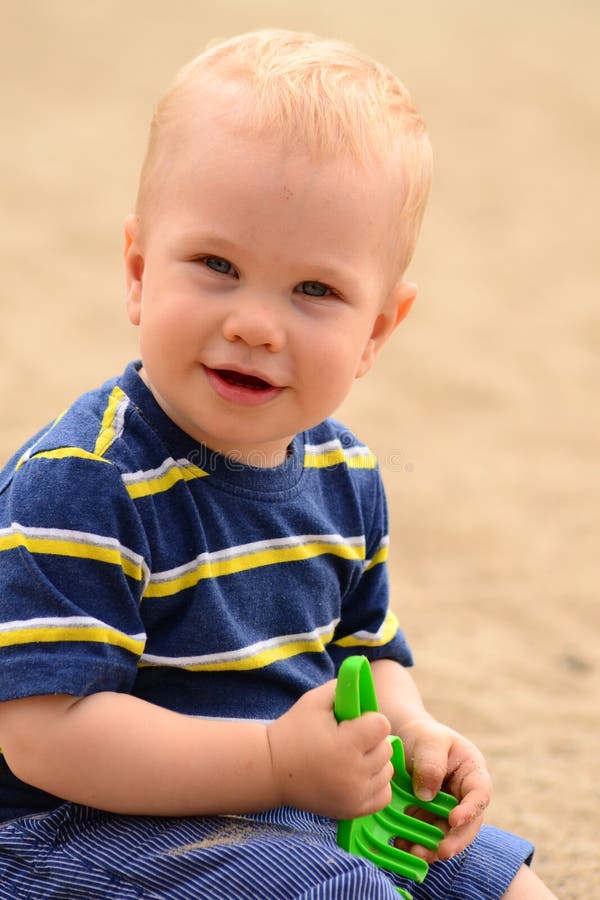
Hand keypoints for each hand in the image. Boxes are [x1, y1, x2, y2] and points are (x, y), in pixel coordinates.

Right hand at [266, 680, 392, 818]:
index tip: (354, 723)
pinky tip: (358, 775)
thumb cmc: (293, 731)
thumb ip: (342, 688)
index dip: (369, 720)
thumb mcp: (314, 701)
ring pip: (386, 771)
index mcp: (346, 744)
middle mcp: (354, 772)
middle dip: (372, 740)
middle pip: (386, 749)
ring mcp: (354, 795)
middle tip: (351, 739)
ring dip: (375, 762)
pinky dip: (376, 784)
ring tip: (353, 757)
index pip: (382, 726)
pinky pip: (382, 795)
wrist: (271, 770)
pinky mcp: (352, 810)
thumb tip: (364, 680)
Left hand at [398, 717, 492, 860]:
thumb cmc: (424, 736)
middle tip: (441, 851)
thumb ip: (431, 763)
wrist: (407, 741)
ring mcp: (447, 812)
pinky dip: (415, 844)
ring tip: (417, 854)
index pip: (479, 794)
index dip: (470, 810)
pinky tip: (402, 847)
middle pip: (467, 824)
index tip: (455, 820)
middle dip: (455, 840)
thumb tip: (427, 795)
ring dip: (433, 848)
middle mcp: (464, 798)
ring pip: (446, 835)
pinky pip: (426, 836)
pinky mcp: (429, 820)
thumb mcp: (429, 740)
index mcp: (473, 774)